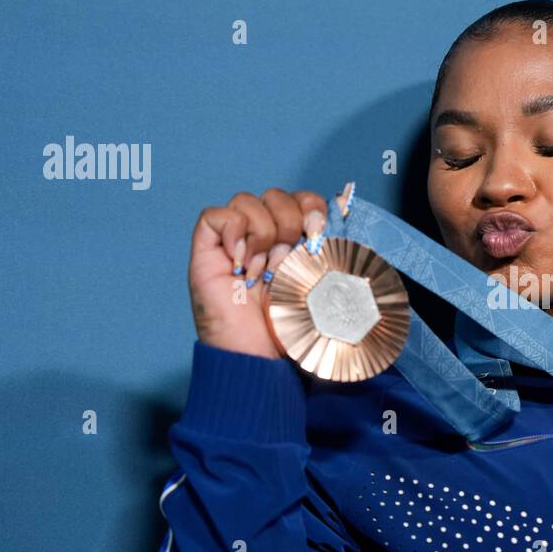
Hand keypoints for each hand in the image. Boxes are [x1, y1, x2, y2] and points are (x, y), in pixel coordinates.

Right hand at [189, 188, 329, 358]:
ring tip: (263, 268)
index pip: (299, 198)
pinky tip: (242, 263)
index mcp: (291, 241)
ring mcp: (232, 243)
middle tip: (289, 256)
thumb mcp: (320, 281)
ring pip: (246, 200)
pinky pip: (215, 216)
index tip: (318, 231)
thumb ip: (329, 246)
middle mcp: (261, 237)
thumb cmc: (290, 328)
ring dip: (263, 231)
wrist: (261, 356)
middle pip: (274, 195)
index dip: (311, 205)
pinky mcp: (206, 251)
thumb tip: (345, 203)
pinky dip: (233, 232)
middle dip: (289, 219)